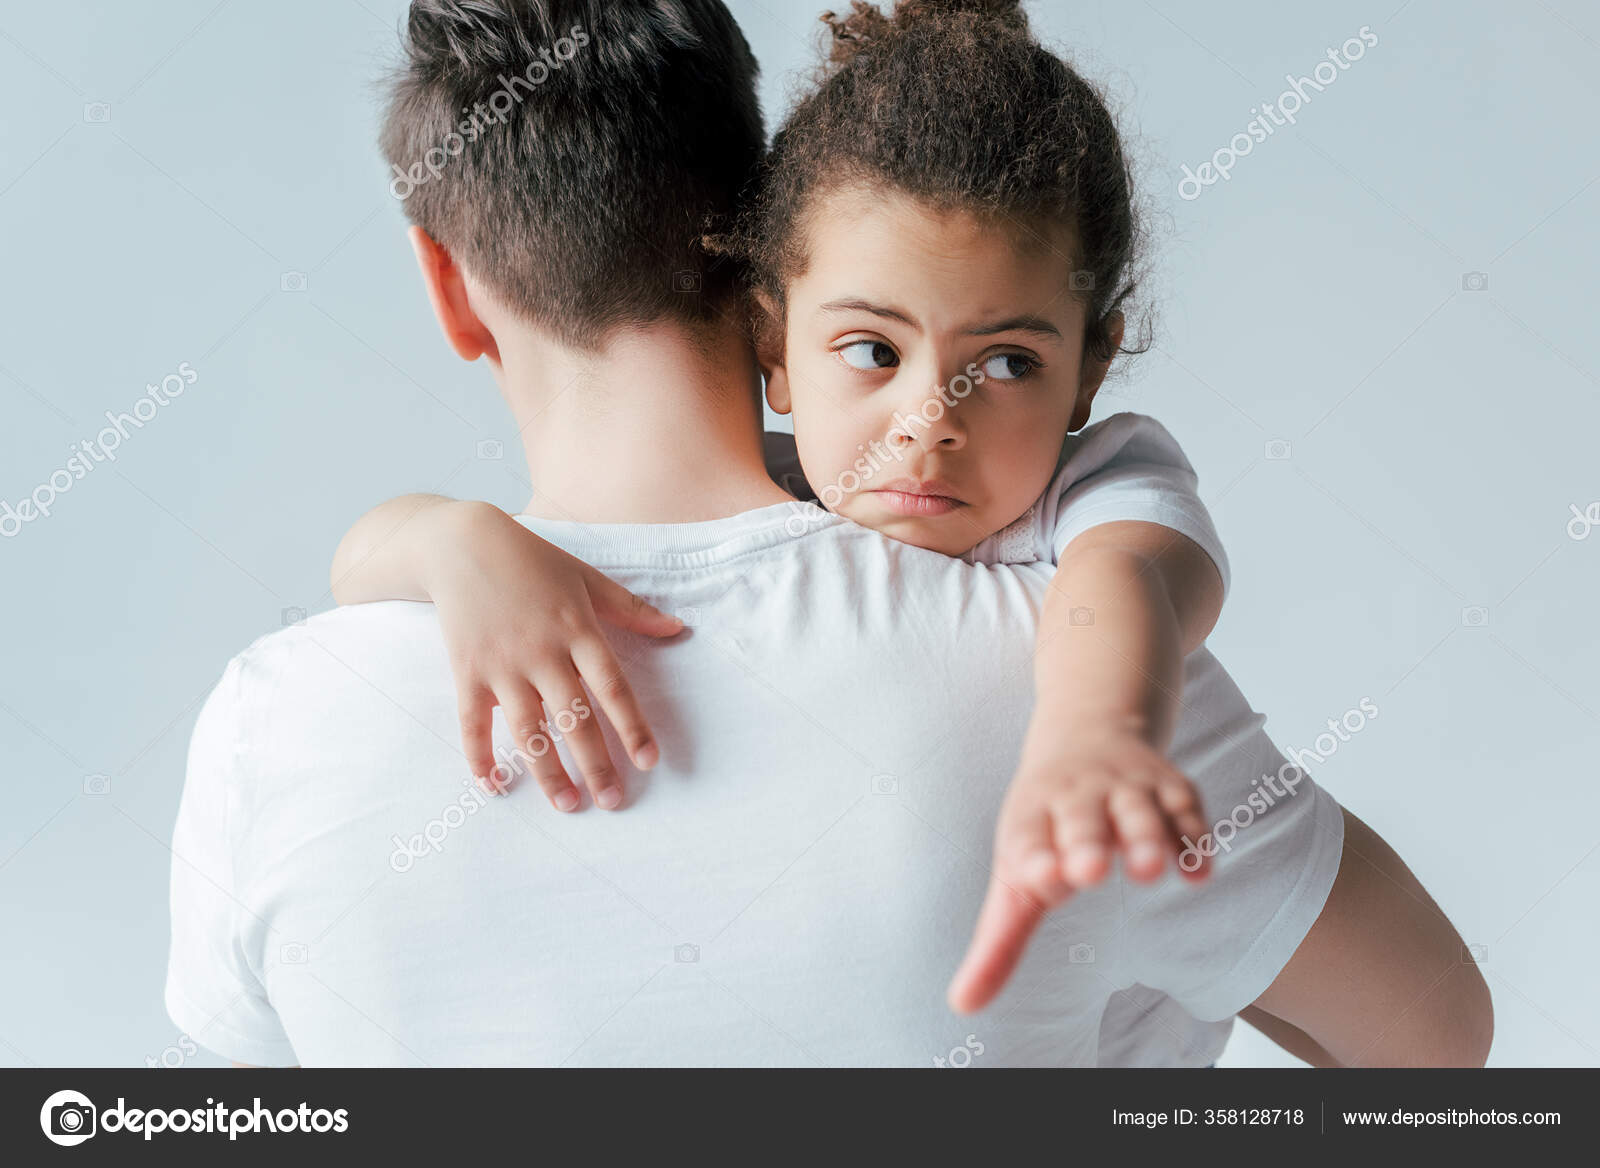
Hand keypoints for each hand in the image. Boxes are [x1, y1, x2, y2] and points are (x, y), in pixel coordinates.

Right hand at [431, 502, 682, 809]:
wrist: (461, 544)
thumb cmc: (532, 561)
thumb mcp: (587, 579)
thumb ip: (632, 609)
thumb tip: (678, 628)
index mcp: (577, 630)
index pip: (611, 687)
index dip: (631, 726)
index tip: (648, 761)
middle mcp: (541, 652)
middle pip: (573, 719)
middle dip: (595, 765)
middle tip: (612, 802)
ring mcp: (502, 665)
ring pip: (528, 731)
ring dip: (548, 773)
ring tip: (567, 805)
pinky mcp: (467, 672)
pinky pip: (472, 724)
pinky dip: (480, 757)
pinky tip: (495, 787)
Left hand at [947, 721, 1210, 1013]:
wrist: (1084, 734)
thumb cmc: (1044, 825)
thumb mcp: (1015, 876)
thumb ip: (997, 944)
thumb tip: (964, 1005)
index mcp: (1031, 821)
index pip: (1030, 841)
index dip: (1036, 861)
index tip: (1042, 879)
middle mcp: (1077, 799)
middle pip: (1081, 820)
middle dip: (1085, 843)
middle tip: (1088, 870)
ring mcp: (1124, 789)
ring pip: (1137, 810)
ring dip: (1142, 837)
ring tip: (1145, 871)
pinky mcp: (1169, 787)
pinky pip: (1185, 809)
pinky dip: (1193, 837)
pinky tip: (1197, 872)